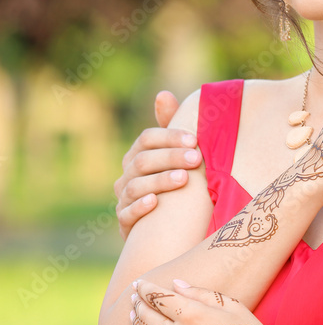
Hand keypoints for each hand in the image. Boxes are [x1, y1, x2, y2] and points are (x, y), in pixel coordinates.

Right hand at [115, 91, 201, 239]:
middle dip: (170, 158)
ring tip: (183, 179)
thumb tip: (162, 95)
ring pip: (136, 186)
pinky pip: (127, 214)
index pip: (147, 140)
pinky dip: (140, 207)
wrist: (170, 230)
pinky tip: (155, 202)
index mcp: (138, 156)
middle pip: (143, 161)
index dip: (168, 137)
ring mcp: (124, 199)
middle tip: (197, 159)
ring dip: (160, 181)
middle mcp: (127, 175)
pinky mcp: (126, 223)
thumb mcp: (177, 158)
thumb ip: (171, 129)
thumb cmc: (176, 187)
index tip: (194, 139)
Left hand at [129, 278, 286, 324]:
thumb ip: (199, 293)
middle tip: (135, 299)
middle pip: (146, 317)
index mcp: (192, 315)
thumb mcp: (231, 305)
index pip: (156, 297)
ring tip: (135, 320)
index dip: (144, 288)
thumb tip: (174, 285)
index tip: (139, 283)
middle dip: (138, 304)